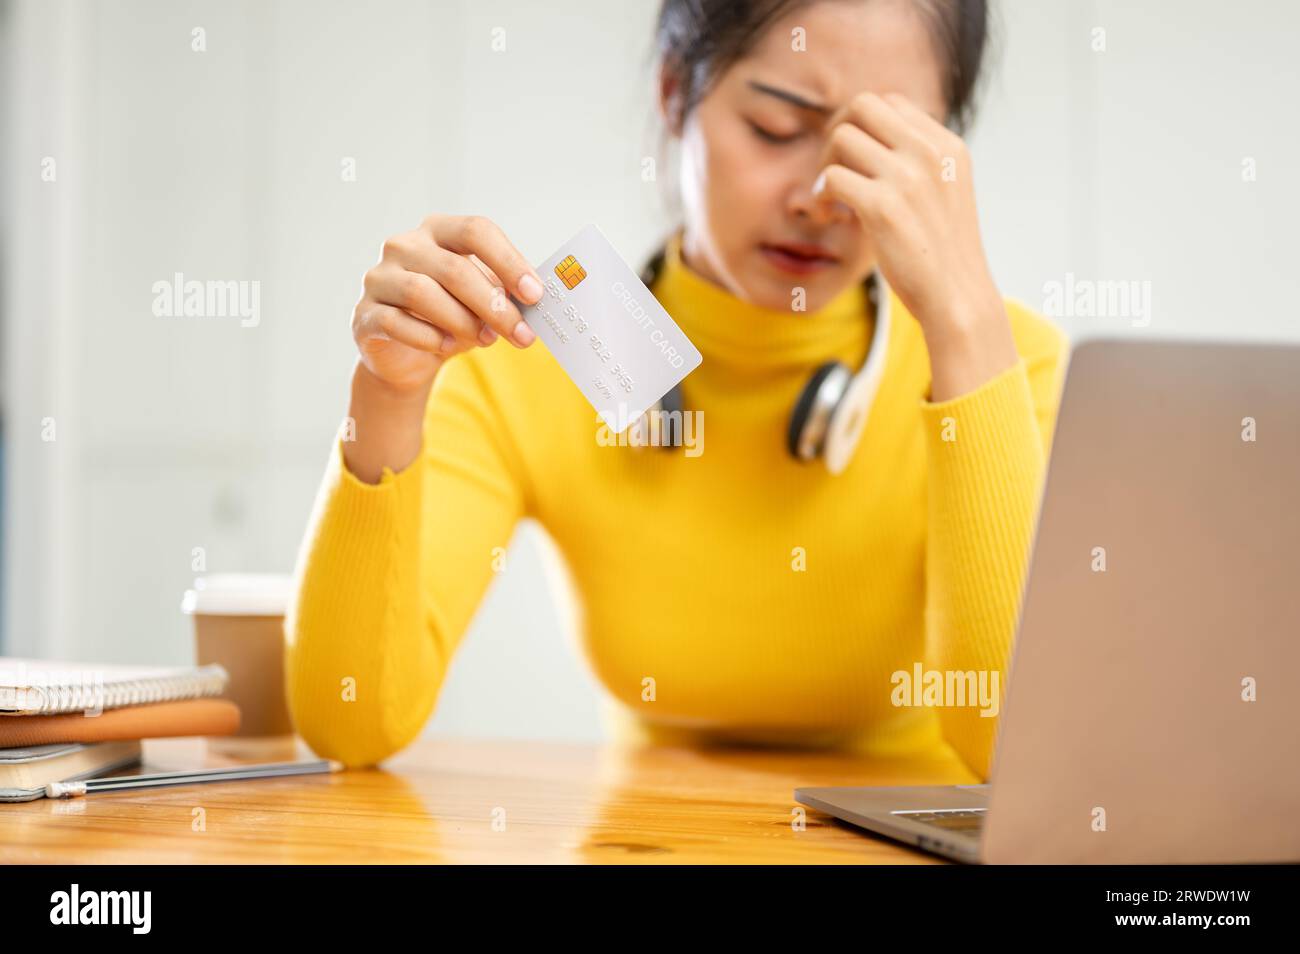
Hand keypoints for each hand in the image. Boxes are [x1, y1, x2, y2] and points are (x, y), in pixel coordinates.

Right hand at [352, 214, 543, 396]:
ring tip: (486, 340)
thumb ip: (502, 293)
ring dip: (462, 321)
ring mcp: (380, 277)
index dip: (509, 261)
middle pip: (454, 268)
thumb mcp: (481, 301)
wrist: (407, 356)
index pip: (476, 231)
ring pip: (423, 293)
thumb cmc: (450, 317)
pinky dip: (429, 338)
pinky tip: (447, 347)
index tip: (535, 294)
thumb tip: (534, 302)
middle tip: (521, 333)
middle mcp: (404, 245)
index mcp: (438, 231)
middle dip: (493, 304)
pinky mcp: (365, 313)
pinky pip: (397, 322)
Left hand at [812, 91, 1004, 338]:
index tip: (856, 160)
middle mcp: (930, 153)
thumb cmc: (943, 250)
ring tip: (833, 198)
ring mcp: (907, 178)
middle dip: (838, 131)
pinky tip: (831, 214)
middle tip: (834, 168)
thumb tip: (869, 138)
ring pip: (842, 137)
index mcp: (947, 146)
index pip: (891, 102)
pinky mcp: (883, 208)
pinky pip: (832, 177)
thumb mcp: (945, 190)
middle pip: (862, 105)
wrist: (957, 296)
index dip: (862, 125)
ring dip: (825, 164)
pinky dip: (821, 194)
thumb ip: (918, 160)